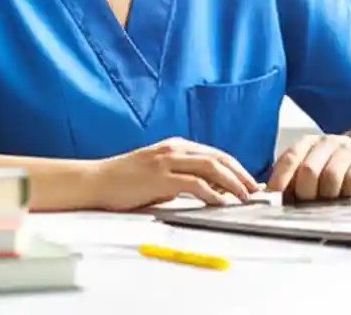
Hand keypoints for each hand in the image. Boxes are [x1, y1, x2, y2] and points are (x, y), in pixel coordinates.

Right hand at [89, 137, 260, 210]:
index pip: (215, 155)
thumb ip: (181, 179)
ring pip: (211, 167)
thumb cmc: (125, 180)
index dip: (236, 168)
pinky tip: (219, 202)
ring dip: (231, 183)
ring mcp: (167, 161)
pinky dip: (211, 193)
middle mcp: (175, 149)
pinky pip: (193, 183)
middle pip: (218, 158)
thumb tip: (207, 192)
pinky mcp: (160, 176)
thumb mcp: (159, 175)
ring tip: (243, 197)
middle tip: (254, 190)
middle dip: (240, 174)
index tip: (249, 182)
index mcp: (176, 147)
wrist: (96, 180)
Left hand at [266, 134, 350, 200]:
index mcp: (310, 143)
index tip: (275, 198)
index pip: (290, 158)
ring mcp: (349, 149)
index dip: (280, 180)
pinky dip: (347, 194)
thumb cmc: (341, 170)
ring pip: (330, 176)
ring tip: (332, 201)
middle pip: (309, 170)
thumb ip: (293, 181)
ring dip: (328, 195)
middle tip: (309, 205)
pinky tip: (349, 196)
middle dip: (306, 194)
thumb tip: (267, 196)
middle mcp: (328, 142)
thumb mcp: (315, 170)